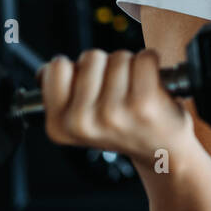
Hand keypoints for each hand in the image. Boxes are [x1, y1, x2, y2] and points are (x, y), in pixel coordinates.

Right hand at [38, 49, 192, 159]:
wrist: (163, 155)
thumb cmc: (124, 129)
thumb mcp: (81, 121)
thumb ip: (61, 94)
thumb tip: (47, 70)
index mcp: (60, 126)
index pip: (56, 69)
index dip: (77, 69)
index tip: (91, 85)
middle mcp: (82, 122)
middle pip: (90, 57)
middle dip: (107, 65)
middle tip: (119, 89)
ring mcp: (113, 113)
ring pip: (118, 56)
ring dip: (130, 65)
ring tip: (136, 90)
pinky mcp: (144, 104)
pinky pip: (145, 58)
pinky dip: (152, 62)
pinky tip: (153, 85)